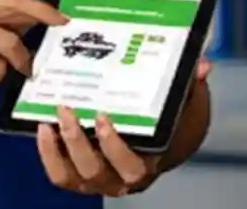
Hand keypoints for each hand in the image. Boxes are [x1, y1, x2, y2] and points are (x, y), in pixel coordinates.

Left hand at [37, 59, 212, 195]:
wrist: (164, 142)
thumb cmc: (173, 123)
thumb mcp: (188, 106)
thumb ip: (191, 86)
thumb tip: (203, 65)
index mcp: (147, 165)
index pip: (131, 167)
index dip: (113, 146)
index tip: (103, 117)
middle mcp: (120, 180)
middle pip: (95, 171)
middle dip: (78, 142)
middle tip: (68, 109)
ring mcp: (97, 181)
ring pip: (73, 176)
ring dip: (59, 147)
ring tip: (51, 117)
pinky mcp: (77, 176)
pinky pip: (59, 174)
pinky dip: (48, 154)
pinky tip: (43, 127)